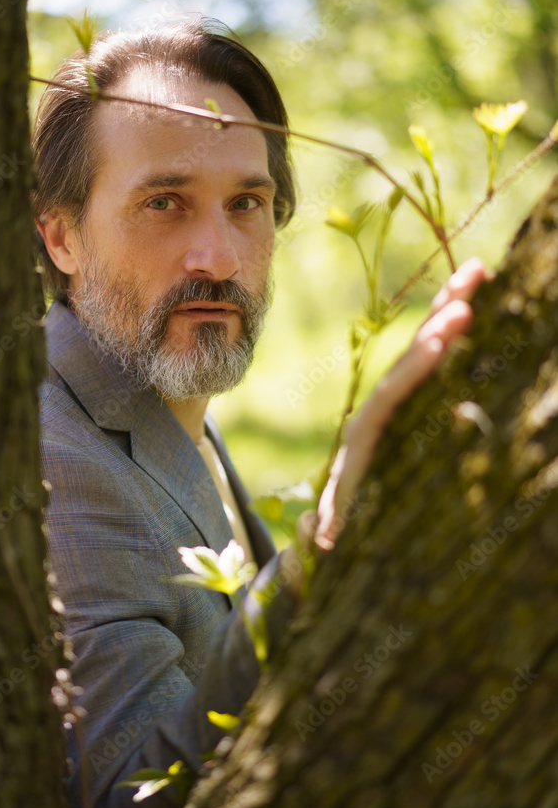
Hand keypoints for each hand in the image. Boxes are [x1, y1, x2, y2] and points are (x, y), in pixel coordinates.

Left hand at [313, 256, 489, 552]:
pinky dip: (457, 315)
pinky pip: (441, 344)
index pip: (393, 394)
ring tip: (477, 270)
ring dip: (450, 305)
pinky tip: (483, 282)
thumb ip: (336, 517)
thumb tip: (325, 537)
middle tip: (465, 298)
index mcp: (369, 429)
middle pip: (410, 358)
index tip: (440, 343)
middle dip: (437, 327)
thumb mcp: (344, 510)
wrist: (353, 486)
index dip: (416, 370)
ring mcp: (405, 387)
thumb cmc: (354, 503)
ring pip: (427, 341)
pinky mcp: (423, 383)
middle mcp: (387, 400)